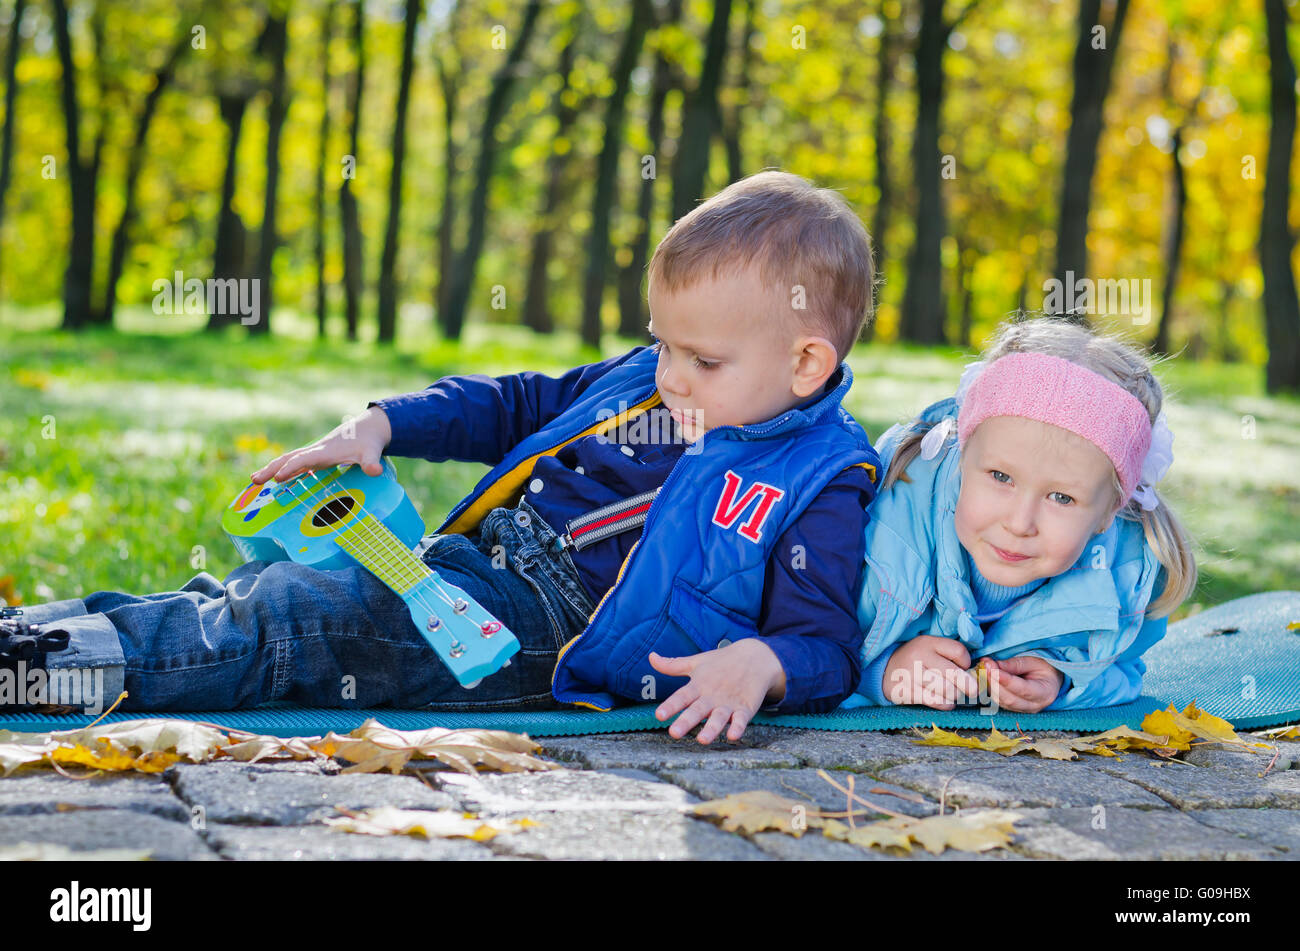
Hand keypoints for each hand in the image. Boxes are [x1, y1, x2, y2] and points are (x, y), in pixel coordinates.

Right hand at [251, 406, 392, 484]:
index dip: (292, 468)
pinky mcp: (316, 458)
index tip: (278, 477)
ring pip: (289, 460)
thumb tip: (375, 471)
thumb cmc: (368, 442)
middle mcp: (316, 451)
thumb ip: (371, 462)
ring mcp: (314, 454)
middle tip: (254, 481)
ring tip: (254, 481)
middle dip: (272, 469)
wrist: (367, 429)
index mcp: (326, 451)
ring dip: (272, 469)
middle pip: (289, 458)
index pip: (305, 460)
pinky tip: (273, 481)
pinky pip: (295, 465)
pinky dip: (282, 471)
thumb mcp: (372, 452)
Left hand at [648, 639, 785, 743]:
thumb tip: (651, 656)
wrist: (755, 657)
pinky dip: (738, 726)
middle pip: (697, 710)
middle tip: (674, 733)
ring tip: (702, 740)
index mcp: (698, 685)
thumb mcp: (696, 662)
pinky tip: (733, 735)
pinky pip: (741, 719)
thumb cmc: (720, 662)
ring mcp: (729, 702)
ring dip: (711, 729)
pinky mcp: (745, 707)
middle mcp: (712, 695)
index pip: (681, 696)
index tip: (659, 715)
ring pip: (719, 717)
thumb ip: (672, 665)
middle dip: (686, 721)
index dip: (670, 706)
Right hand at [882, 635, 978, 709]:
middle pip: (955, 674)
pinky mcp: (907, 692)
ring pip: (948, 690)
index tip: (964, 668)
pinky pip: (936, 702)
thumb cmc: (916, 660)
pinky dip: (946, 704)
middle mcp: (919, 657)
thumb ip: (950, 656)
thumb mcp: (930, 648)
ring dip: (956, 696)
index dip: (967, 662)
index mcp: (927, 643)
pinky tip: (946, 702)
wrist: (885, 671)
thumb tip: (976, 672)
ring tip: (955, 695)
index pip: (958, 651)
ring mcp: (911, 675)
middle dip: (969, 685)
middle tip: (973, 690)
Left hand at [980, 655, 1063, 712]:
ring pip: (1002, 702)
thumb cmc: (1043, 669)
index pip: (1023, 689)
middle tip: (985, 666)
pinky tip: (985, 677)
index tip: (992, 670)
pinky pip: (999, 702)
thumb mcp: (1033, 662)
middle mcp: (1034, 706)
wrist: (1049, 679)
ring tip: (983, 669)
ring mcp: (1023, 710)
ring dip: (990, 686)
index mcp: (1045, 693)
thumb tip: (994, 665)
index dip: (1006, 681)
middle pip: (1010, 699)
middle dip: (994, 683)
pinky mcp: (1013, 709)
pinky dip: (990, 690)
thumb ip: (1015, 664)